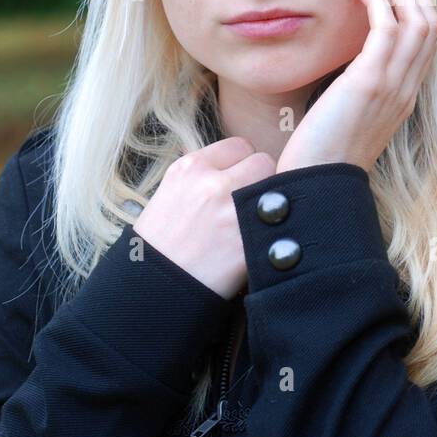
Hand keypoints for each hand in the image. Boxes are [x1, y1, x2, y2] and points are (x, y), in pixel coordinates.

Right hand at [132, 136, 275, 298]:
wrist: (156, 290)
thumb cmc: (161, 246)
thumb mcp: (170, 195)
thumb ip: (201, 176)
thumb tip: (232, 166)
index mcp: (190, 169)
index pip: (238, 146)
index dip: (241, 164)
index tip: (238, 181)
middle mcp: (213, 183)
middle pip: (262, 161)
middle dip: (260, 179)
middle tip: (250, 203)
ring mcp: (234, 210)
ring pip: (278, 185)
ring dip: (272, 201)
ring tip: (256, 220)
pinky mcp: (251, 238)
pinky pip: (280, 218)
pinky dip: (276, 227)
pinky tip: (262, 239)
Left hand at [277, 0, 436, 172]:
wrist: (318, 184)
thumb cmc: (323, 153)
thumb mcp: (350, 116)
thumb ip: (359, 90)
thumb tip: (347, 66)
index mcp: (405, 98)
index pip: (429, 44)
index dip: (421, 8)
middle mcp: (407, 90)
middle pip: (432, 26)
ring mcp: (393, 86)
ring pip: (418, 22)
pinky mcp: (370, 82)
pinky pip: (387, 29)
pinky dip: (378, 2)